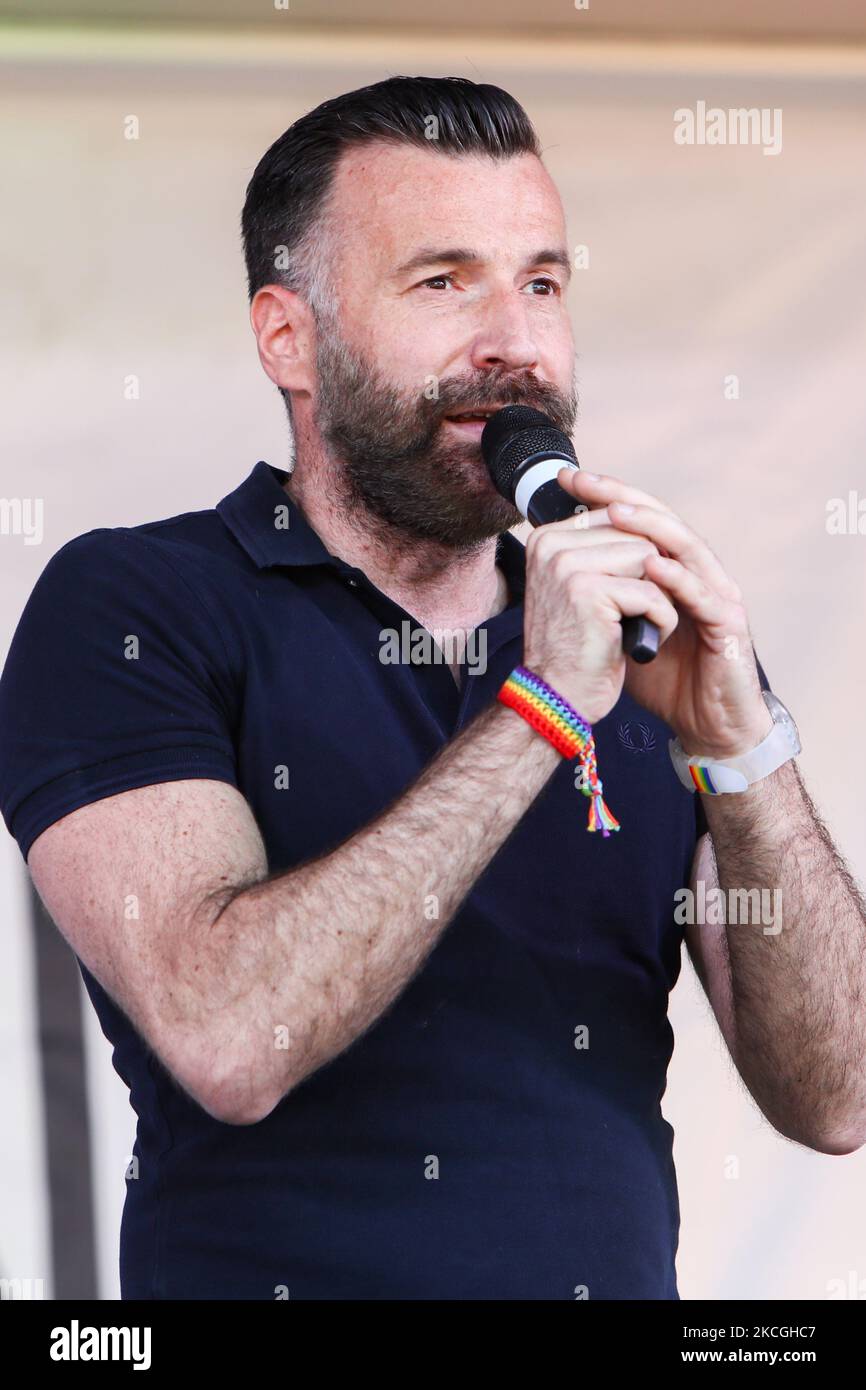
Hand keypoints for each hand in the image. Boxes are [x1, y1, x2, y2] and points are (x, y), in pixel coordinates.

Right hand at [521, 499, 678, 725]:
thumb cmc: (575, 647)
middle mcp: (551, 545)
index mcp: (547, 538)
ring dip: (659, 597)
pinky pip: (653, 592)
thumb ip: (599, 549)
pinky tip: (642, 642)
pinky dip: (660, 621)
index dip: (639, 557)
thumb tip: (643, 517)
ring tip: (638, 625)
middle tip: (634, 615)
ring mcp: (567, 566)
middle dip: (651, 576)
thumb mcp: (579, 588)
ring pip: (650, 559)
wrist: (556, 699)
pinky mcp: (589, 592)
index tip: (627, 595)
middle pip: (637, 536)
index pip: (617, 518)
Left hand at [555, 468, 772, 757]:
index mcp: (674, 572)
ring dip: (652, 528)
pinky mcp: (730, 624)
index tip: (567, 481)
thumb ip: (604, 601)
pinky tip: (653, 567)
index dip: (606, 499)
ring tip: (618, 514)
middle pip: (663, 522)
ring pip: (688, 548)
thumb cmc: (668, 681)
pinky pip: (703, 595)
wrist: (707, 724)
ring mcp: (718, 596)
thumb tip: (558, 576)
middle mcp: (699, 575)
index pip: (640, 524)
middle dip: (622, 499)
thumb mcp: (622, 632)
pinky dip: (678, 579)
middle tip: (585, 481)